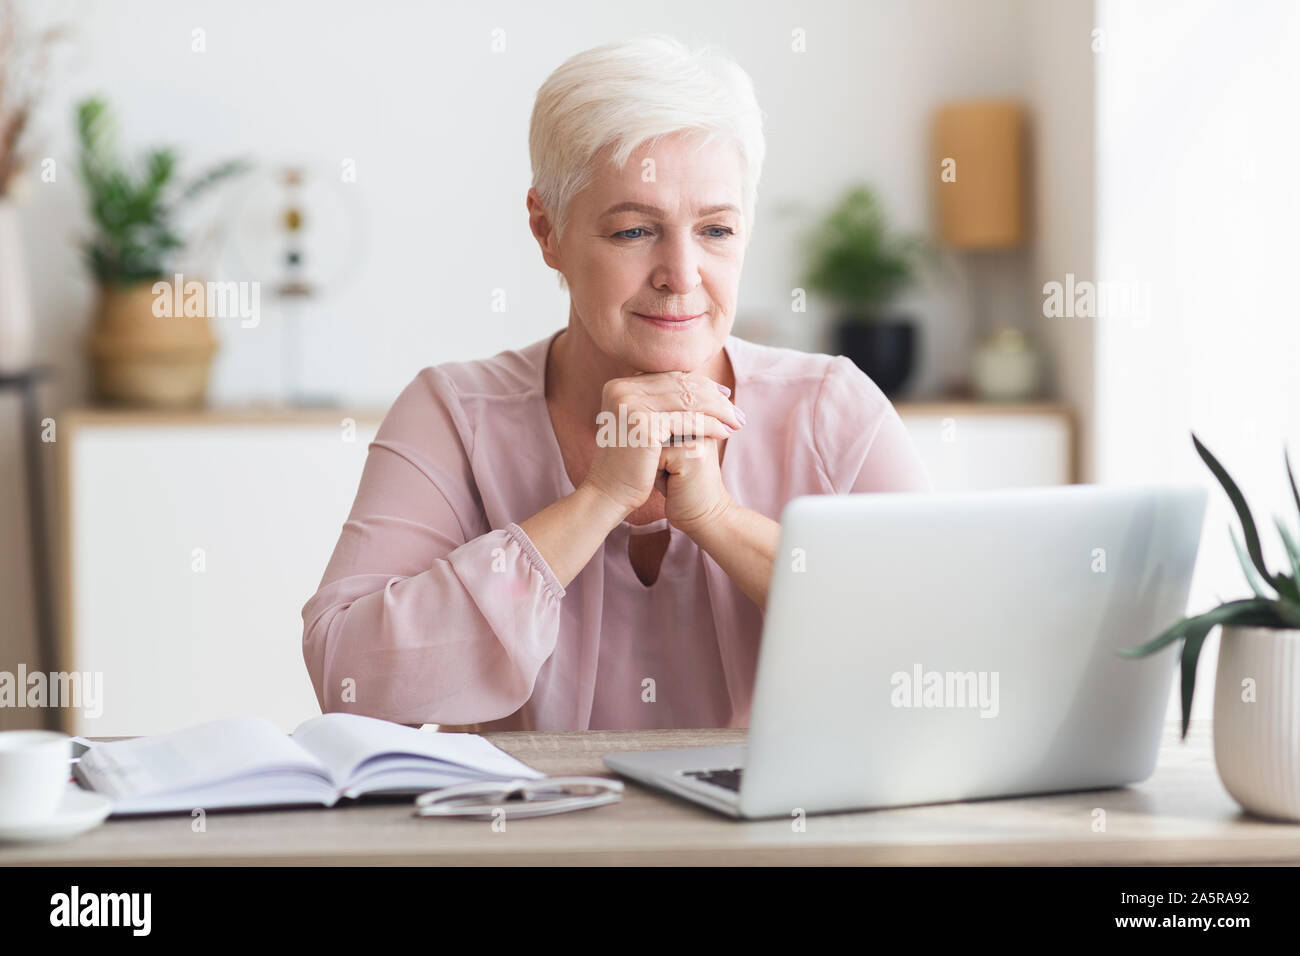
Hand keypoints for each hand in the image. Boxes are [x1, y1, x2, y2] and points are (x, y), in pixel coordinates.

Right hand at [579, 370, 743, 516]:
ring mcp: (630, 403)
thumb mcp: (640, 425)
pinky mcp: (643, 423)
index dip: (701, 385)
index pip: (669, 377)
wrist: (608, 494)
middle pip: (680, 386)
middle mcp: (621, 388)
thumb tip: (693, 384)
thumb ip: (657, 403)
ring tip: (737, 421)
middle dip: (714, 398)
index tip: (724, 396)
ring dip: (718, 411)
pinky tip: (726, 433)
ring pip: (687, 400)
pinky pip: (687, 420)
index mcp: (619, 385)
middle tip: (737, 410)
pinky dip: (710, 425)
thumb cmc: (629, 465)